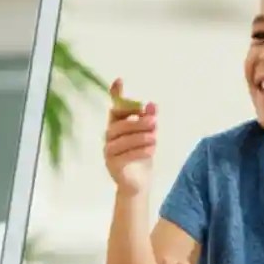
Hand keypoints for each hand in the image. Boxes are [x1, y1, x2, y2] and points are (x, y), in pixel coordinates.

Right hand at [104, 78, 157, 194]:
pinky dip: (139, 151)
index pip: (115, 108)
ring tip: (155, 137)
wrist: (139, 183)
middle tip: (154, 121)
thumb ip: (149, 120)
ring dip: (139, 138)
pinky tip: (152, 150)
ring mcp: (108, 151)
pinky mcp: (112, 165)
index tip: (119, 81)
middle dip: (137, 122)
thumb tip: (152, 105)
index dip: (116, 94)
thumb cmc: (141, 155)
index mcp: (117, 125)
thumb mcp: (149, 135)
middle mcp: (109, 136)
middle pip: (119, 125)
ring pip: (122, 141)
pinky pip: (124, 156)